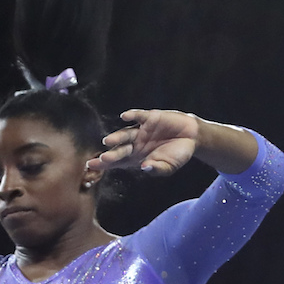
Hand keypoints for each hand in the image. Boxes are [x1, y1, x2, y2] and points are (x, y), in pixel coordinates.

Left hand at [86, 109, 200, 177]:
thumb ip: (157, 168)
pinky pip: (139, 116)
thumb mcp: (169, 166)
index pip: (117, 162)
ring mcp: (141, 130)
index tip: (91, 166)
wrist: (192, 137)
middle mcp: (135, 144)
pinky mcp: (150, 118)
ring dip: (117, 137)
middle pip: (120, 149)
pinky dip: (132, 115)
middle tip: (102, 158)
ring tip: (107, 141)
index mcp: (136, 158)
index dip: (104, 164)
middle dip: (111, 154)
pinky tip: (124, 117)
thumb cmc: (177, 154)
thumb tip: (145, 168)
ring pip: (126, 134)